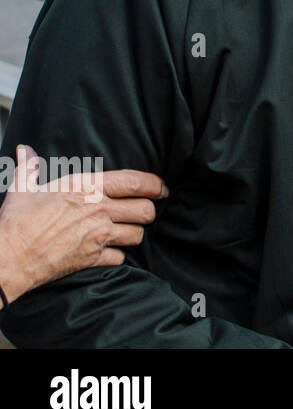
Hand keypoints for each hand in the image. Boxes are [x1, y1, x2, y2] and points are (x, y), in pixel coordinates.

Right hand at [0, 145, 166, 305]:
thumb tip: (23, 150)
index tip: (161, 188)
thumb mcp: (23, 188)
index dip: (155, 185)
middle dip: (148, 212)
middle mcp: (98, 210)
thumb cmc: (15, 221)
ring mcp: (98, 235)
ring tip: (127, 231)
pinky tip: (109, 252)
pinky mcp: (92, 258)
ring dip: (134, 234)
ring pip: (137, 235)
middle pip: (145, 210)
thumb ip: (29, 167)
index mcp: (87, 188)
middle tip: (143, 213)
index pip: (136, 181)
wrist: (7, 257)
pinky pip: (120, 258)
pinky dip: (117, 256)